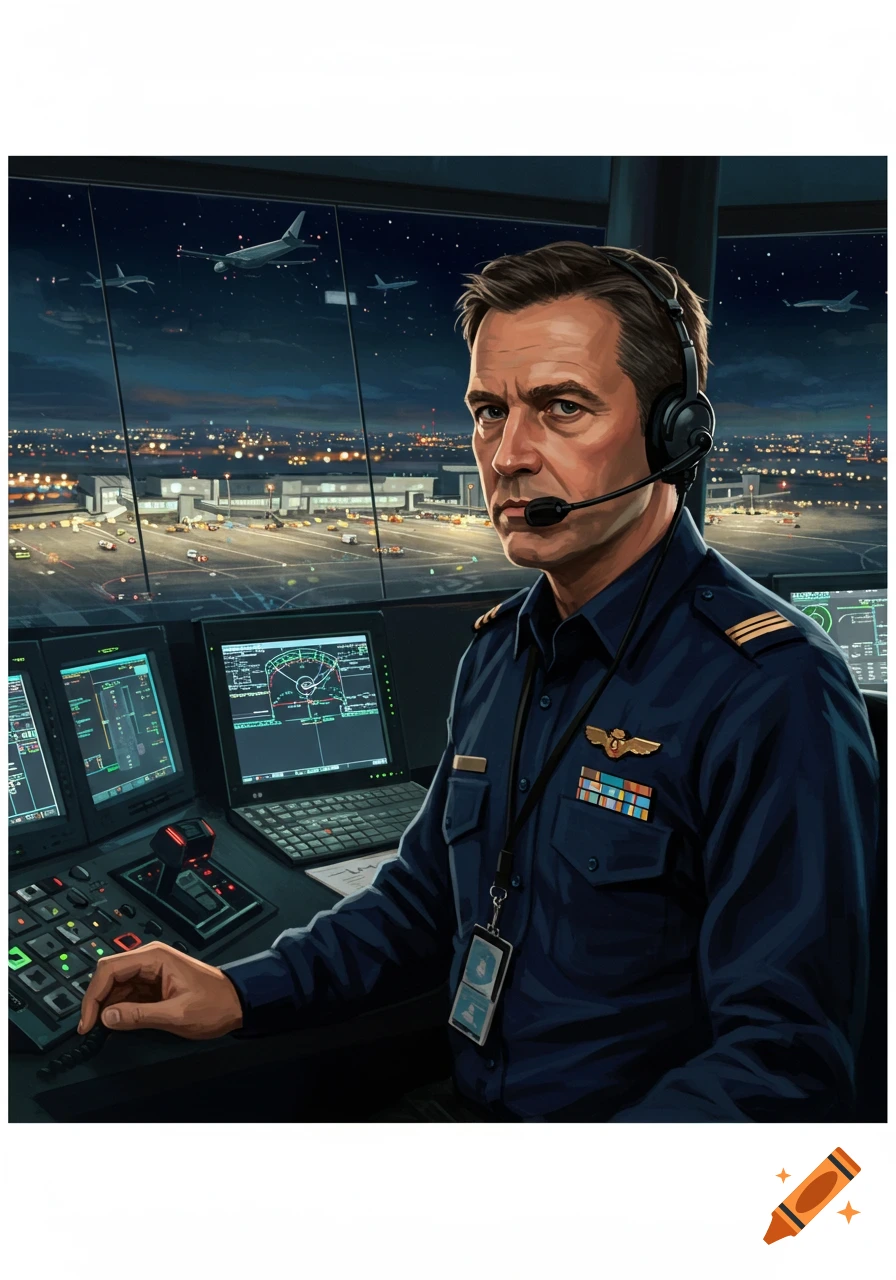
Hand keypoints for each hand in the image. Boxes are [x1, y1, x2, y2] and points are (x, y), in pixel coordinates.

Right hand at [77, 941, 243, 1039]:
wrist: (238, 1003)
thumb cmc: (215, 1004)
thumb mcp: (176, 1014)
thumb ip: (139, 1016)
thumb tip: (107, 1017)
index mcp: (154, 957)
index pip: (109, 969)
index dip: (93, 996)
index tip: (87, 1021)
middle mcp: (150, 959)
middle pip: (108, 974)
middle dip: (96, 1000)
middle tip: (90, 1027)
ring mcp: (151, 971)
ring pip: (116, 984)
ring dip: (106, 1005)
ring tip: (102, 1028)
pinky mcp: (154, 983)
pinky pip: (128, 992)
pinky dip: (118, 1007)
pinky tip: (117, 1022)